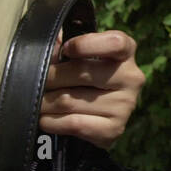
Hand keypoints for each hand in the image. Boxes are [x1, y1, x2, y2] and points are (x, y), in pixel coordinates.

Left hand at [39, 29, 144, 149]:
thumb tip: (50, 41)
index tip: (66, 50)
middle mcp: (131, 77)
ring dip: (46, 102)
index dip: (86, 44)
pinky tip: (46, 119)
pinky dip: (52, 122)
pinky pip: (73, 123)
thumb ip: (63, 47)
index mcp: (127, 52)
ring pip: (70, 100)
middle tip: (38, 81)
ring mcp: (125, 104)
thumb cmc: (86, 77)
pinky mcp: (114, 129)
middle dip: (51, 77)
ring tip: (39, 101)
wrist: (99, 116)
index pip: (115, 42)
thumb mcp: (79, 57)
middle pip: (82, 72)